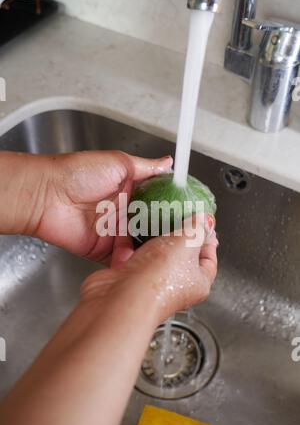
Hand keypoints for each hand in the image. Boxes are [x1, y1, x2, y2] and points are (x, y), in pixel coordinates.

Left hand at [32, 151, 172, 260]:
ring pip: (139, 245)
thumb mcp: (118, 162)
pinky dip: (131, 262)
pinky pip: (121, 259)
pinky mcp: (102, 250)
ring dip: (150, 249)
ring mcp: (113, 232)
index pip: (157, 201)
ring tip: (168, 253)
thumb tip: (168, 162)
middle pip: (151, 226)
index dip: (172, 209)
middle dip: (165, 233)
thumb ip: (146, 166)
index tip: (190, 215)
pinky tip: (144, 262)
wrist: (46, 195)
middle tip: (184, 239)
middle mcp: (123, 212)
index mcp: (128, 190)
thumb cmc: (76, 173)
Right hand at [81, 216, 217, 323]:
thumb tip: (205, 220)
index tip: (203, 222)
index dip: (207, 238)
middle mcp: (174, 286)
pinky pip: (129, 256)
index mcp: (197, 282)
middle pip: (179, 255)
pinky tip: (127, 227)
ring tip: (150, 216)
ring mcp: (148, 283)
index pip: (209, 259)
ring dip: (149, 236)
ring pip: (151, 255)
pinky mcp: (126, 279)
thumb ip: (197, 229)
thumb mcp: (187, 243)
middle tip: (174, 214)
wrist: (122, 297)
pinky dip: (127, 242)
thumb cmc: (159, 278)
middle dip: (175, 234)